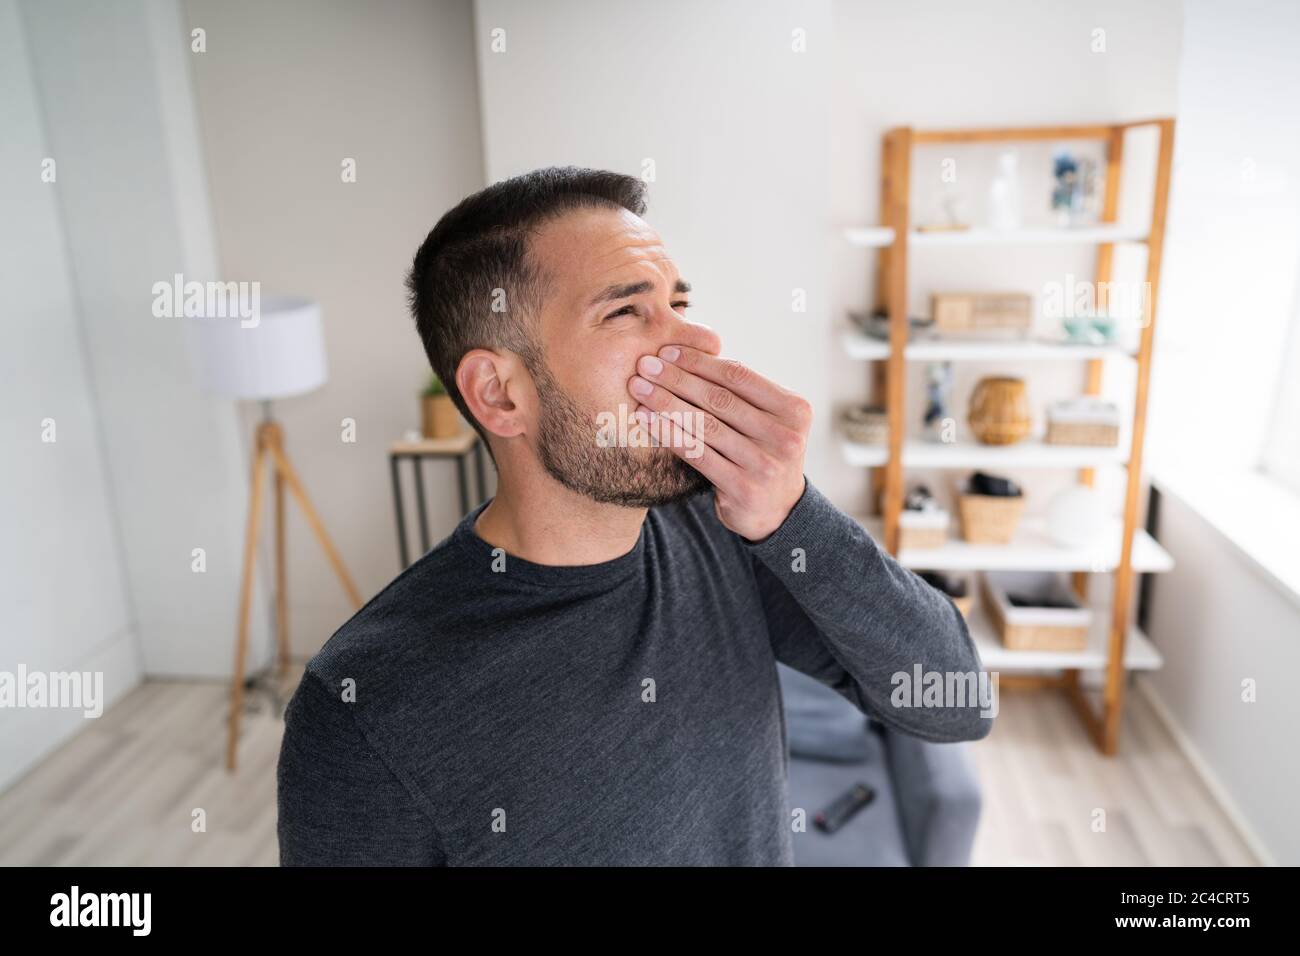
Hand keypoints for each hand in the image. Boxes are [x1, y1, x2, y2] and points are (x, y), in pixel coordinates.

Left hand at [628, 344, 810, 540]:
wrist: (777, 510)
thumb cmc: (761, 451)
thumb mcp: (766, 419)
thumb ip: (741, 392)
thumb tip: (688, 350)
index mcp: (794, 409)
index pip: (739, 376)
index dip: (700, 361)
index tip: (668, 351)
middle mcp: (785, 436)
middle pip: (720, 399)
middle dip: (677, 379)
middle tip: (644, 365)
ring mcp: (765, 464)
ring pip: (705, 425)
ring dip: (666, 403)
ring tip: (639, 388)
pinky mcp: (743, 488)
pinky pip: (697, 454)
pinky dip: (668, 434)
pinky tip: (646, 420)